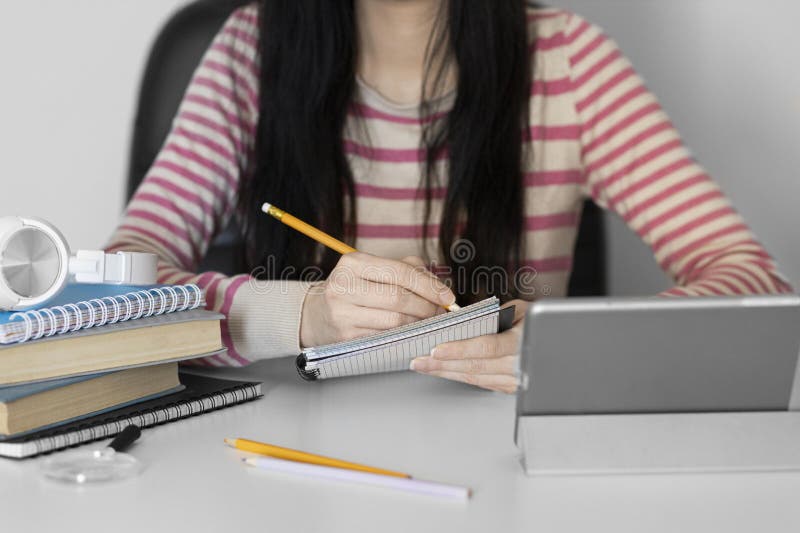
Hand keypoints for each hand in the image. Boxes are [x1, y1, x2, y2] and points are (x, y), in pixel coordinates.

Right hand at [300, 252, 455, 346]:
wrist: (318, 315)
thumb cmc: (356, 289)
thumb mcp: (375, 270)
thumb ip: (408, 270)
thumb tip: (439, 288)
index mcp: (352, 263)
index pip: (400, 272)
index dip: (429, 285)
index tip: (448, 296)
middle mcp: (343, 286)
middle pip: (399, 299)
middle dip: (427, 307)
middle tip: (440, 312)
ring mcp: (342, 314)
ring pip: (394, 322)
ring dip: (419, 323)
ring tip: (428, 321)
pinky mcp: (345, 338)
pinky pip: (386, 337)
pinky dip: (405, 335)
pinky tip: (411, 331)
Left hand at [409, 299, 528, 393]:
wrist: (557, 341)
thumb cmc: (537, 321)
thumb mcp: (521, 309)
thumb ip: (494, 315)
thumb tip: (463, 320)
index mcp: (522, 341)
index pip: (486, 347)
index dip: (459, 350)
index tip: (436, 350)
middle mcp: (519, 365)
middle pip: (475, 366)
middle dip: (442, 364)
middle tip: (419, 360)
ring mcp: (514, 380)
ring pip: (474, 377)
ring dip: (445, 372)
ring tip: (423, 365)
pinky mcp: (508, 387)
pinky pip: (479, 382)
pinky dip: (457, 376)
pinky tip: (441, 371)